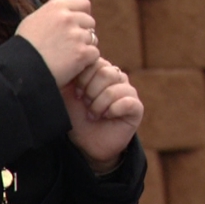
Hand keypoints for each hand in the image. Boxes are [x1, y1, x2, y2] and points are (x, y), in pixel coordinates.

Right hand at [15, 0, 99, 86]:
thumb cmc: (26, 44)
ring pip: (93, 38)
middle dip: (83, 32)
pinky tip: (72, 65)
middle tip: (67, 45)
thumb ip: (55, 1)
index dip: (81, 15)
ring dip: (84, 47)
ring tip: (67, 56)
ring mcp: (76, 36)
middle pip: (90, 22)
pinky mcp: (82, 54)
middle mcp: (68, 18)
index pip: (83, 3)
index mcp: (57, 7)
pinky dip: (86, 61)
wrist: (21, 70)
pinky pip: (94, 54)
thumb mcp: (36, 17)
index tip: (73, 27)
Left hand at [62, 58, 142, 172]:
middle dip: (91, 92)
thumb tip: (69, 60)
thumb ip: (70, 75)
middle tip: (86, 105)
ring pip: (115, 88)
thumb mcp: (68, 93)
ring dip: (99, 104)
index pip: (94, 60)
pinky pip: (127, 102)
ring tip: (93, 114)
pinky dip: (113, 111)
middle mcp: (117, 77)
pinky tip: (107, 117)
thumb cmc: (76, 116)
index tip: (76, 94)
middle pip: (106, 72)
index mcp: (100, 69)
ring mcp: (128, 91)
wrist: (86, 143)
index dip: (83, 78)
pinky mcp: (137, 107)